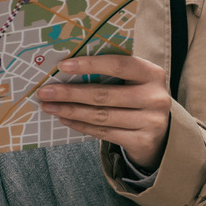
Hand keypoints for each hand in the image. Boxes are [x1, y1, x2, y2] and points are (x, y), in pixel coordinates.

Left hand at [36, 55, 171, 170]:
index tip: (62, 65)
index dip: (90, 64)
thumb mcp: (134, 81)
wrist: (161, 131)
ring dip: (70, 111)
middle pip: (104, 94)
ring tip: (49, 107)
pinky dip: (81, 125)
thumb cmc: (137, 96)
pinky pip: (104, 132)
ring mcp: (151, 121)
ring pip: (101, 116)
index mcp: (152, 73)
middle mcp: (155, 97)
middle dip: (70, 93)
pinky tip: (65, 118)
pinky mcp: (142, 141)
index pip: (118, 65)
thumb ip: (111, 73)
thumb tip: (67, 68)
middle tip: (44, 91)